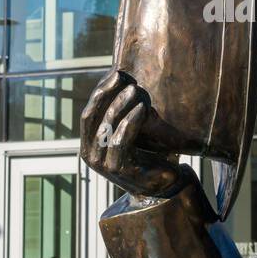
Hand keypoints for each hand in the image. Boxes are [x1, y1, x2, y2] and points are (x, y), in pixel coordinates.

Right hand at [80, 70, 182, 198]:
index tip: (116, 73)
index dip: (100, 91)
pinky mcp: (117, 169)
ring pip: (106, 127)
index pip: (89, 113)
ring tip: (137, 89)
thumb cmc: (151, 154)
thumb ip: (122, 112)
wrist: (167, 184)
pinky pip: (120, 141)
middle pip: (91, 117)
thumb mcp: (132, 130)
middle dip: (106, 93)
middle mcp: (90, 155)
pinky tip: (143, 107)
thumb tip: (123, 78)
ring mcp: (102, 164)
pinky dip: (130, 121)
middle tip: (122, 76)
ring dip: (121, 104)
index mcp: (89, 144)